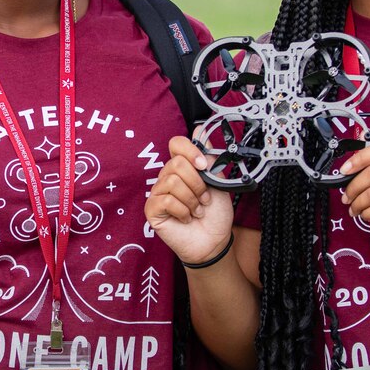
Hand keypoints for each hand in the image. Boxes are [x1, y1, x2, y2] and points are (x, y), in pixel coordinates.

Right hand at [144, 136, 235, 265]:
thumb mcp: (218, 181)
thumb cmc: (214, 213)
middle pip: (177, 163)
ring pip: (172, 182)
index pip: (176, 144)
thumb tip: (199, 129)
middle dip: (197, 183)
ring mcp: (158, 193)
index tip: (204, 166)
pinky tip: (187, 218)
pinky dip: (183, 210)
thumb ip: (208, 157)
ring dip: (192, 199)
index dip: (191, 151)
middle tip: (204, 198)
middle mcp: (167, 176)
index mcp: (182, 167)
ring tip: (197, 210)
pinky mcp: (152, 209)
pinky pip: (167, 200)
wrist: (214, 240)